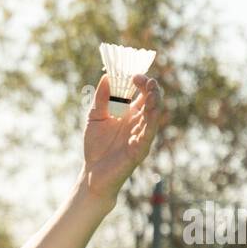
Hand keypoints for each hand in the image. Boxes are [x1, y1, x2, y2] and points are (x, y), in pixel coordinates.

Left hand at [80, 73, 166, 201]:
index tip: (132, 73)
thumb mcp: (95, 117)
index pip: (142, 92)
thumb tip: (106, 76)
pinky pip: (149, 133)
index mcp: (130, 112)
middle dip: (150, 87)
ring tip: (151, 88)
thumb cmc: (95, 146)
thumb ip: (100, 99)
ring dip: (154, 101)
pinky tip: (150, 110)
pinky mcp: (140, 149)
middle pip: (152, 100)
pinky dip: (151, 121)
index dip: (139, 81)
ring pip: (154, 115)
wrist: (92, 174)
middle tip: (142, 78)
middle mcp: (139, 122)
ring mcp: (141, 135)